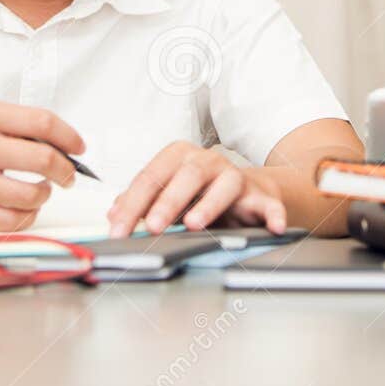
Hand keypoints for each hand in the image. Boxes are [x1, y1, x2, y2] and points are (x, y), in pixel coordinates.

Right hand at [0, 100, 82, 230]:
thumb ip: (14, 126)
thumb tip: (63, 144)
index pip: (41, 122)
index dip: (70, 137)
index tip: (79, 148)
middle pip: (42, 159)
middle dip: (66, 171)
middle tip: (68, 175)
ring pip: (30, 195)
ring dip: (45, 196)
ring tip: (40, 191)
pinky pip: (10, 221)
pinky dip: (26, 216)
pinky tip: (22, 208)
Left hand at [107, 142, 286, 237]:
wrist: (246, 190)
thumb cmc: (201, 191)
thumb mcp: (168, 192)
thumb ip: (141, 202)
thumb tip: (113, 214)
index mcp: (179, 158)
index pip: (152, 177)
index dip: (133, 203)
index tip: (118, 228)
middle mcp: (208, 162)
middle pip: (187, 175)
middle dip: (167, 201)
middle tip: (152, 225)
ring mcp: (235, 177)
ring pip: (225, 184)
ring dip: (209, 204)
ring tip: (194, 224)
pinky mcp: (260, 195)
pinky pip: (269, 203)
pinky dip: (271, 213)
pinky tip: (271, 226)